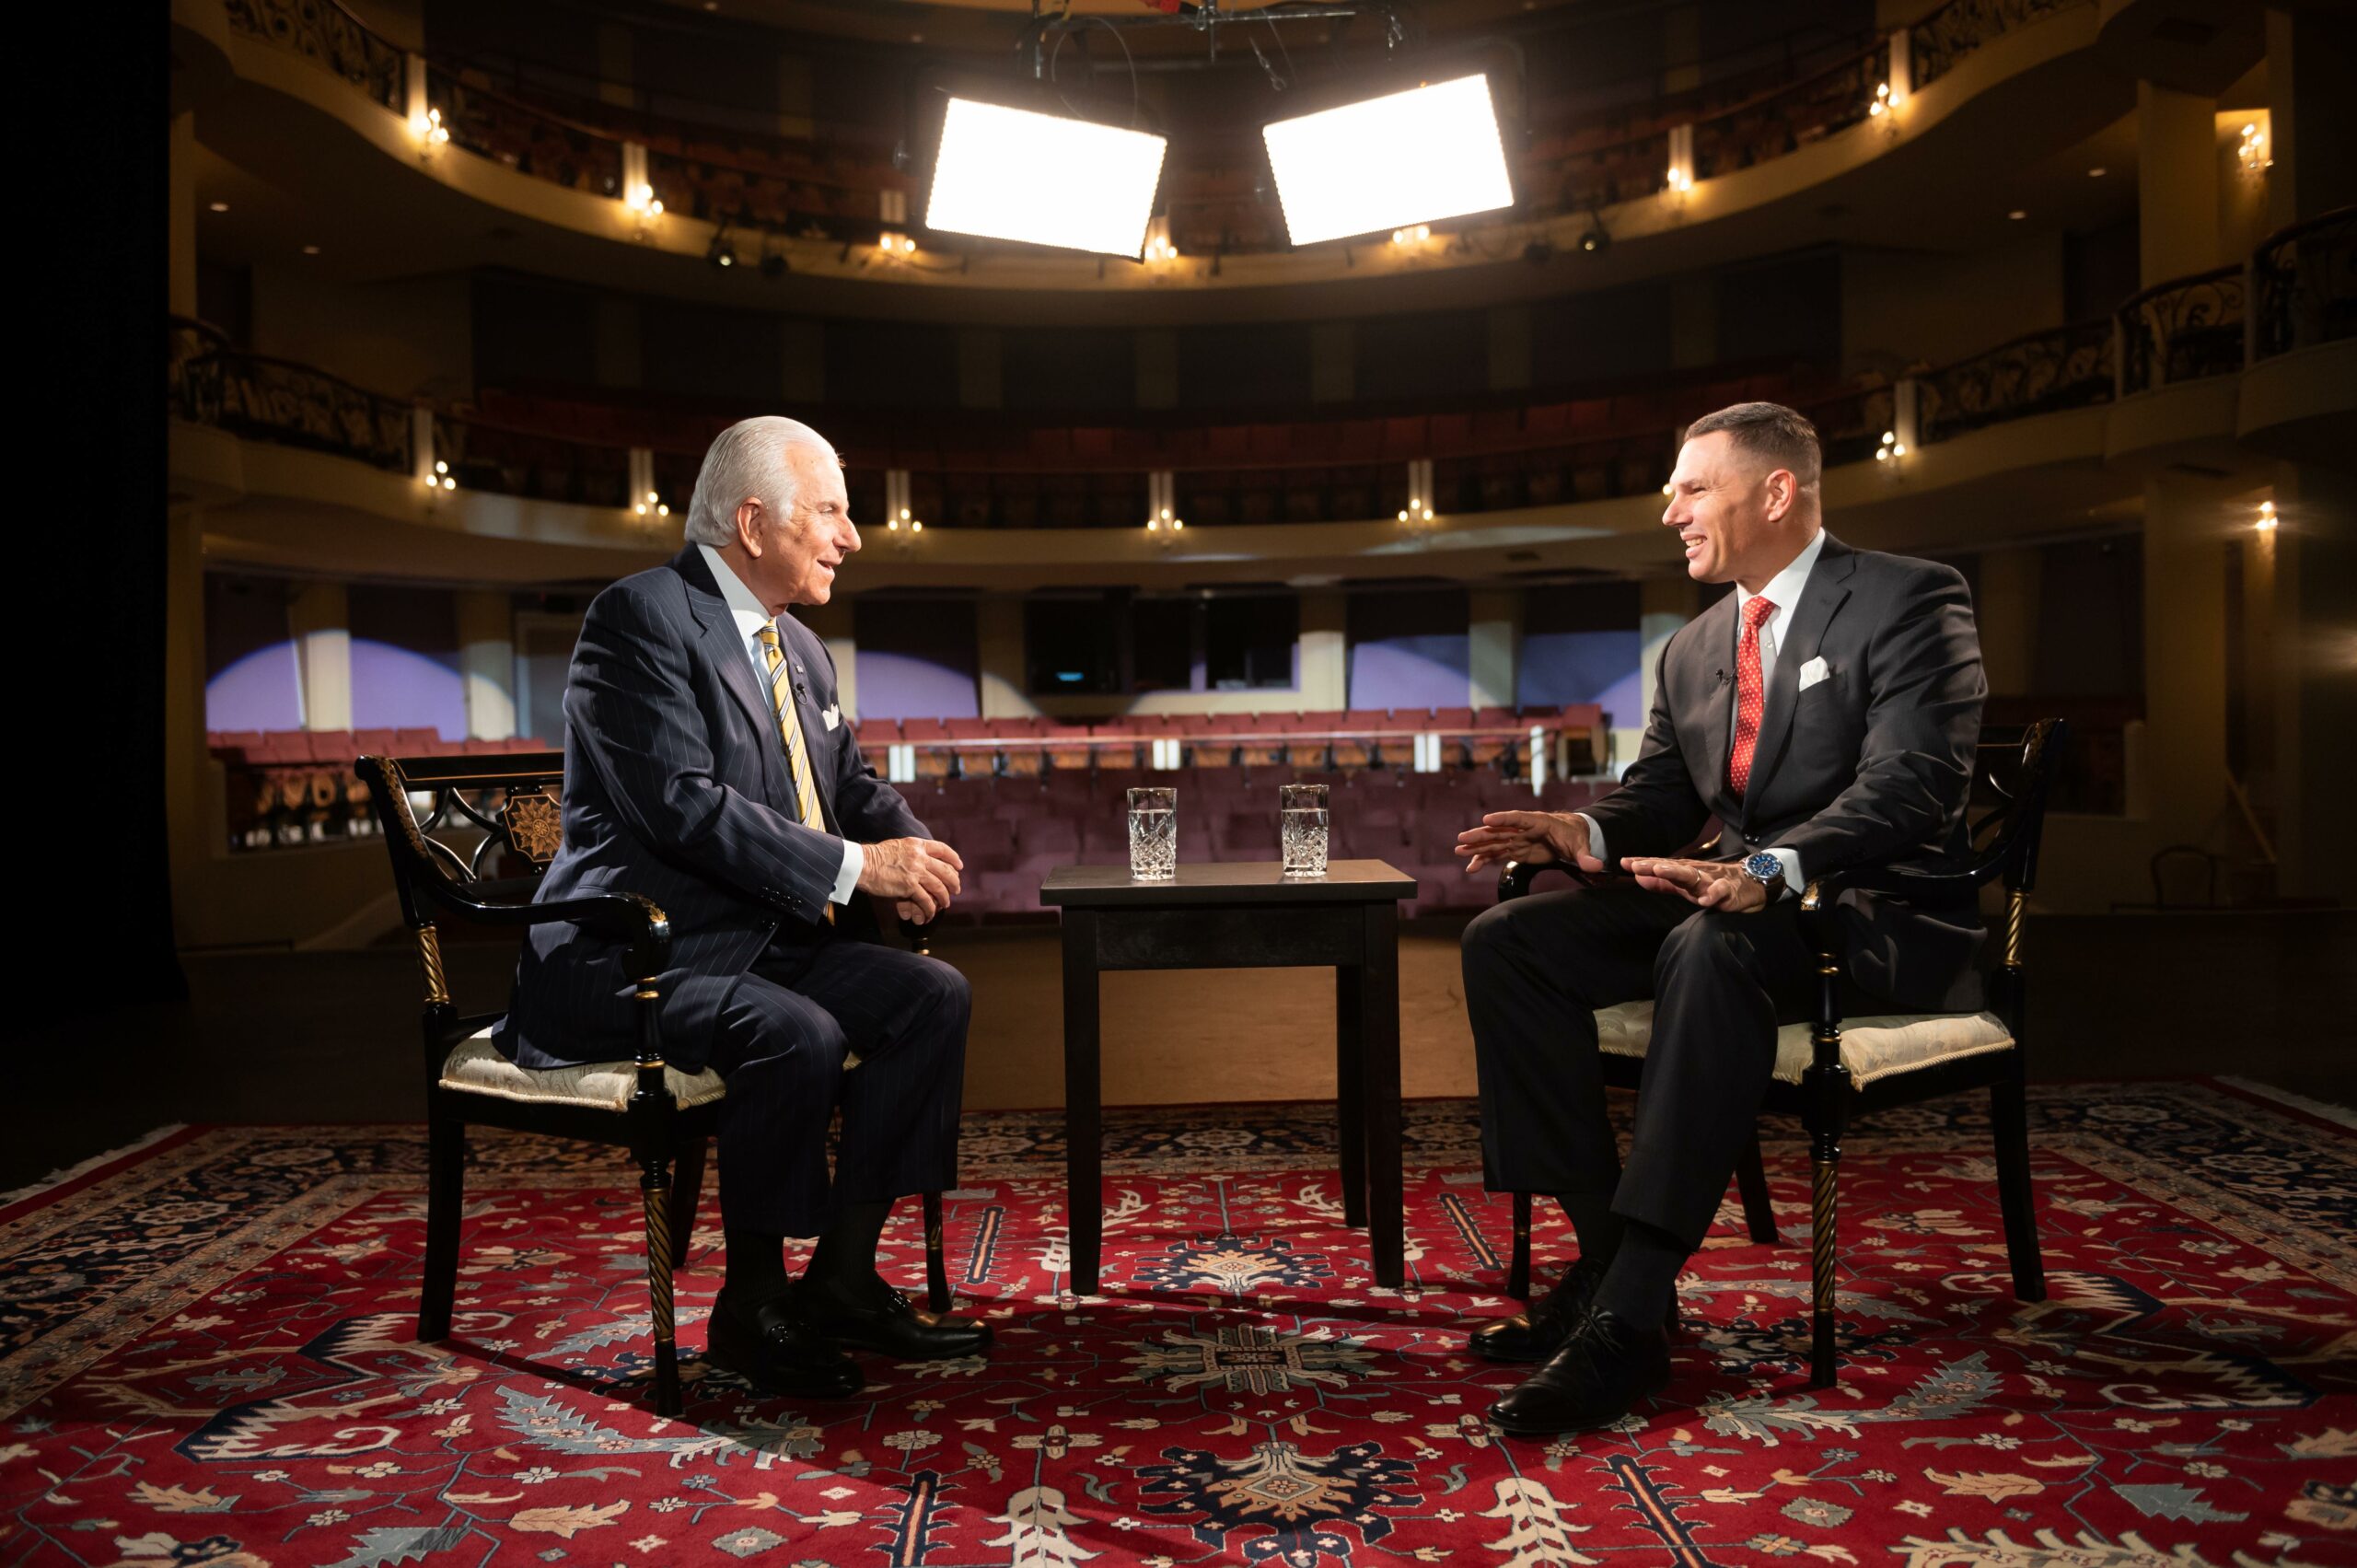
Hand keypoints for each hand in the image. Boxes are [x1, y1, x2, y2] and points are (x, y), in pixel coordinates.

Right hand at [856, 837, 964, 921]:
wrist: (862, 864)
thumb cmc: (875, 857)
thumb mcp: (897, 846)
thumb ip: (911, 851)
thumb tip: (919, 859)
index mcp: (916, 845)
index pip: (942, 849)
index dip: (953, 858)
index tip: (959, 866)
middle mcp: (919, 857)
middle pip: (945, 869)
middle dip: (953, 881)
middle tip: (956, 889)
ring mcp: (916, 871)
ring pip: (939, 886)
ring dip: (944, 897)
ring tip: (946, 903)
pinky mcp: (909, 886)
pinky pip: (926, 899)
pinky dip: (930, 909)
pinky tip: (930, 914)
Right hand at [1454, 811, 1605, 876]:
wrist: (1571, 837)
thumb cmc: (1575, 836)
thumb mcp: (1581, 846)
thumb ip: (1586, 856)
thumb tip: (1596, 866)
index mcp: (1538, 822)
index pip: (1518, 818)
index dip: (1503, 819)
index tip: (1487, 820)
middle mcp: (1523, 829)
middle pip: (1499, 830)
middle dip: (1480, 834)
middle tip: (1462, 838)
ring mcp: (1517, 839)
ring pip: (1493, 842)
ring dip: (1476, 847)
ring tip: (1458, 851)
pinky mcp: (1515, 850)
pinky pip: (1496, 854)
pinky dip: (1483, 860)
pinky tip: (1471, 868)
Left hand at [1623, 856, 1770, 912]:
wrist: (1748, 884)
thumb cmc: (1712, 884)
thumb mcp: (1684, 885)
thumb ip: (1662, 883)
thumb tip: (1638, 878)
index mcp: (1684, 873)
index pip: (1661, 867)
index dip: (1643, 865)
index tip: (1624, 862)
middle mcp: (1695, 873)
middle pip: (1672, 868)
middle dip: (1654, 866)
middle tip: (1636, 865)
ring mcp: (1711, 880)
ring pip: (1693, 875)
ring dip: (1675, 872)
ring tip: (1659, 870)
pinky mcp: (1728, 891)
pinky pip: (1721, 891)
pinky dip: (1713, 894)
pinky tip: (1705, 900)